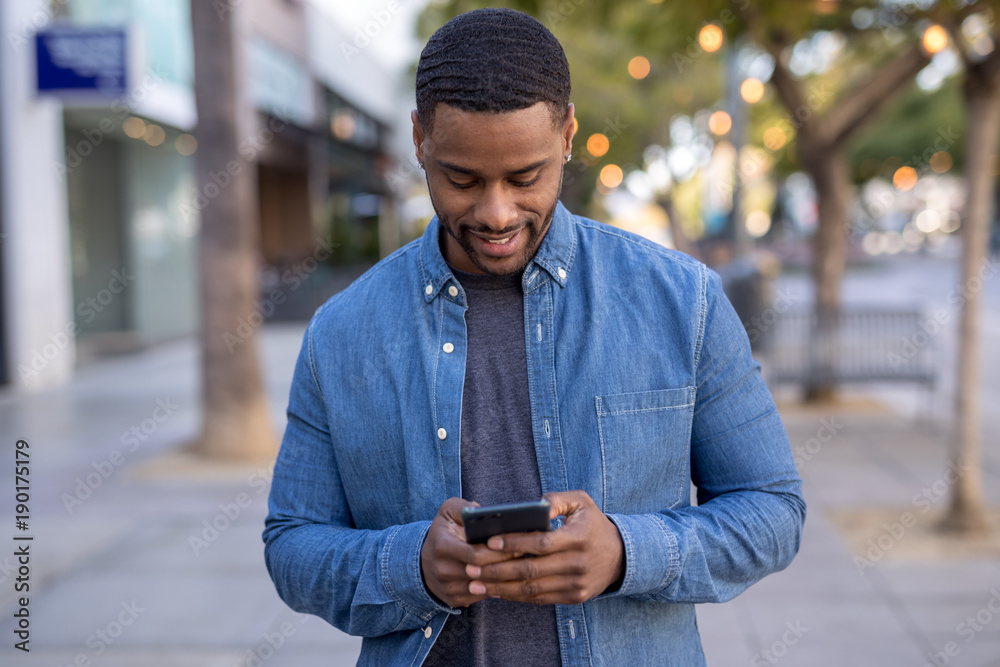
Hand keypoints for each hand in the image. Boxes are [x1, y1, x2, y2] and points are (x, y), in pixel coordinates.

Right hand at [420, 497, 519, 607]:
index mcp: (441, 546)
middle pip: (482, 572)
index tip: (516, 544)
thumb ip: (464, 507)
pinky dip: (497, 588)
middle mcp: (442, 570)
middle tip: (524, 555)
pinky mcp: (454, 600)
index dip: (497, 551)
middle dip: (506, 564)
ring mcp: (448, 588)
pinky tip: (508, 577)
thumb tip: (482, 511)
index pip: (474, 554)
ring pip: (485, 587)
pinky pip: (482, 597)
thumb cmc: (442, 533)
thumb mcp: (447, 512)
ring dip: (504, 578)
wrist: (422, 562)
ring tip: (521, 566)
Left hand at [464, 490, 624, 604]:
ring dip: (500, 587)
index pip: (540, 543)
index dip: (514, 544)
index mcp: (577, 537)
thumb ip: (557, 499)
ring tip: (475, 582)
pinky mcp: (573, 598)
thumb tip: (535, 506)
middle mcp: (577, 564)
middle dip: (497, 569)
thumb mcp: (581, 502)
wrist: (621, 556)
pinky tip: (496, 591)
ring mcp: (575, 584)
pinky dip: (515, 596)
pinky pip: (539, 599)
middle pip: (530, 570)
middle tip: (471, 566)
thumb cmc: (593, 524)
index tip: (489, 542)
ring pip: (531, 589)